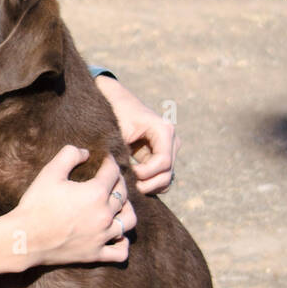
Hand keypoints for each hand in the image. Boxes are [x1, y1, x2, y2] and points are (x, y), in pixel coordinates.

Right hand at [9, 145, 136, 267]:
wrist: (24, 238)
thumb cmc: (36, 204)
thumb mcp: (50, 172)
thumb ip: (69, 155)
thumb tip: (85, 152)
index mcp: (96, 193)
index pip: (113, 172)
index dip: (110, 161)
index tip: (105, 158)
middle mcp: (104, 215)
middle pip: (123, 194)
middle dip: (119, 181)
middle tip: (110, 178)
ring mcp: (102, 236)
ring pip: (129, 221)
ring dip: (127, 209)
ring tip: (119, 205)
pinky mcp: (95, 254)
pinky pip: (120, 252)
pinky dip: (123, 243)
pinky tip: (117, 236)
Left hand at [93, 75, 178, 194]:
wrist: (115, 101)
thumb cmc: (115, 113)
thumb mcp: (118, 131)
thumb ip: (123, 154)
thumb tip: (123, 179)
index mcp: (164, 130)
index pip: (163, 162)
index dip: (146, 173)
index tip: (127, 172)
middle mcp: (171, 139)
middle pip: (167, 173)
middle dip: (148, 183)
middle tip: (128, 184)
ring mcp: (169, 148)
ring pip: (166, 178)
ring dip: (149, 186)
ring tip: (130, 184)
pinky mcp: (161, 155)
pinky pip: (161, 177)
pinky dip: (150, 183)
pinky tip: (133, 181)